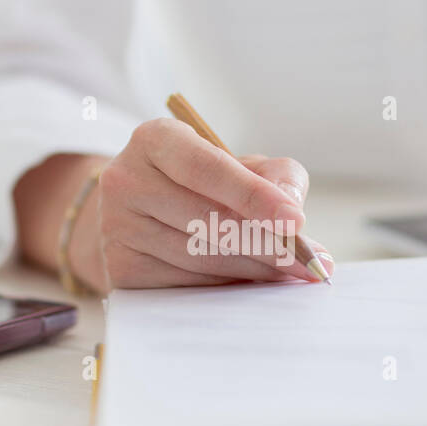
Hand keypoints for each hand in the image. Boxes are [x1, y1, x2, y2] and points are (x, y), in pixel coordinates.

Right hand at [72, 118, 333, 289]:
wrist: (141, 213)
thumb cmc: (202, 185)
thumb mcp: (240, 165)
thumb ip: (276, 177)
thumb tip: (293, 211)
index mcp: (155, 140)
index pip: (206, 168)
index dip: (253, 196)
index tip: (295, 220)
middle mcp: (126, 180)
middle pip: (207, 220)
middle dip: (267, 244)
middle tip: (309, 261)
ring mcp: (117, 227)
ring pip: (200, 258)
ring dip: (254, 270)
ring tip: (289, 272)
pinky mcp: (120, 269)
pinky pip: (187, 285)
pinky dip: (226, 285)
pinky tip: (251, 281)